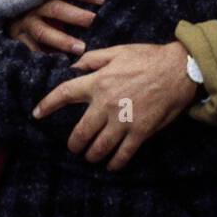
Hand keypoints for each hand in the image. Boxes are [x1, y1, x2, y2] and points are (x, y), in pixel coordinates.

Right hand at [7, 0, 106, 52]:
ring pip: (43, 31)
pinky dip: (41, 56)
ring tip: (81, 48)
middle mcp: (33, 2)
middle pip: (55, 8)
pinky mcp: (16, 34)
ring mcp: (23, 20)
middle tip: (93, 20)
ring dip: (62, 40)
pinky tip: (56, 64)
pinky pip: (29, 48)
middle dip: (74, 14)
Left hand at [30, 41, 195, 170]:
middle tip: (74, 147)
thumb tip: (73, 67)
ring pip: (99, 147)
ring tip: (91, 157)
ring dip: (92, 155)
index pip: (64, 94)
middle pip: (80, 132)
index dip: (47, 105)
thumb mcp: (117, 51)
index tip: (37, 114)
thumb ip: (92, 60)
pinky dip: (115, 163)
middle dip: (74, 144)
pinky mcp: (140, 131)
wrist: (179, 69)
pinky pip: (122, 154)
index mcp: (98, 81)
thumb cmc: (148, 57)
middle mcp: (106, 103)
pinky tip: (112, 165)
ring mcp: (123, 120)